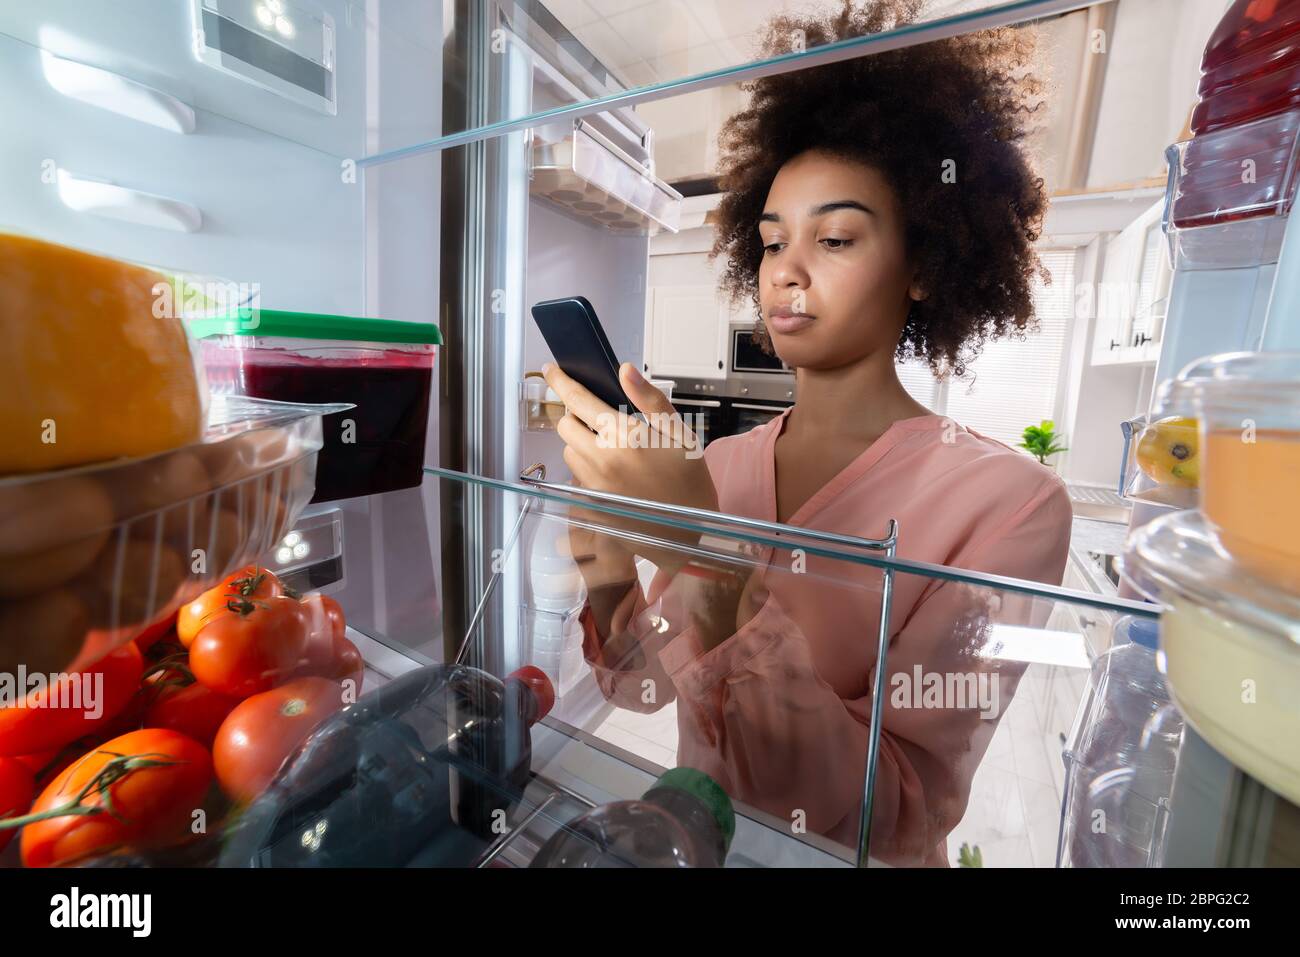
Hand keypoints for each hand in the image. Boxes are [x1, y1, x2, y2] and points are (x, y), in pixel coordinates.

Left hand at [544, 361, 717, 574]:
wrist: (692, 531)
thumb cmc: (690, 482)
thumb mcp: (680, 434)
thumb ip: (650, 400)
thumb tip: (625, 370)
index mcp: (625, 436)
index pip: (578, 400)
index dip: (560, 381)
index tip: (551, 371)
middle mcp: (603, 460)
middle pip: (565, 426)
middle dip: (576, 417)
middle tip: (599, 420)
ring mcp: (594, 485)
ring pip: (568, 452)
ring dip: (580, 445)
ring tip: (611, 450)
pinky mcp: (592, 505)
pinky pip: (576, 478)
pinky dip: (587, 469)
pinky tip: (614, 474)